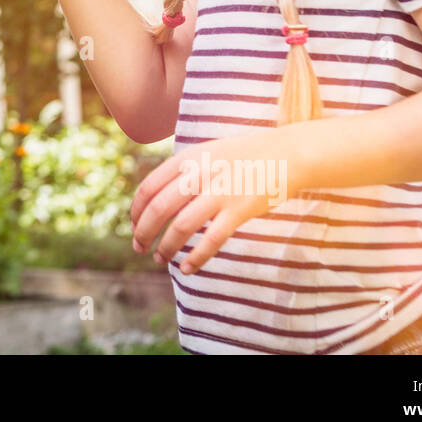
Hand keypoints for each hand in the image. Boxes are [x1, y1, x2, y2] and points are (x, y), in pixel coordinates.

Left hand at [129, 130, 300, 273]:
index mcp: (188, 158)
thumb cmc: (244, 157)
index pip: (149, 188)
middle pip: (159, 208)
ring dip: (166, 247)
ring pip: (181, 226)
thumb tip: (155, 200)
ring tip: (160, 259)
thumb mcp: (207, 153)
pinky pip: (211, 239)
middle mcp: (200, 173)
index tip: (133, 226)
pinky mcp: (240, 210)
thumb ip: (183, 172)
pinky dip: (196, 258)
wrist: (287, 153)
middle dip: (143, 232)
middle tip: (139, 248)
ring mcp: (220, 191)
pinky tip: (187, 269)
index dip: (136, 211)